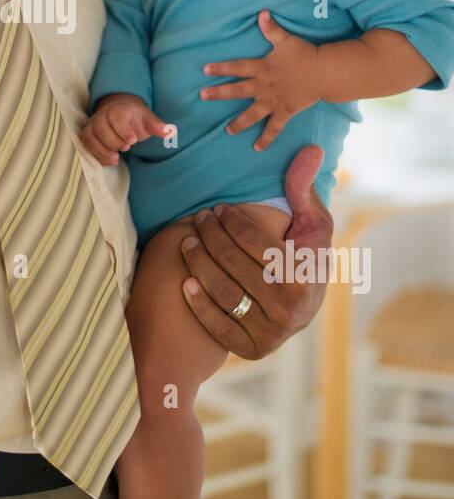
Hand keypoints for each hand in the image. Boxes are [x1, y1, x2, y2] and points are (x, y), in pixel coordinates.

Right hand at [81, 93, 173, 165]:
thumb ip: (158, 126)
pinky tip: (111, 161)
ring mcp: (93, 124)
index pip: (116, 116)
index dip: (123, 129)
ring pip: (90, 136)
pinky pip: (87, 145)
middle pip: (101, 127)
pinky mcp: (89, 134)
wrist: (122, 113)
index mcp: (119, 108)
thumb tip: (171, 132)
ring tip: (116, 159)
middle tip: (127, 148)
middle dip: (113, 141)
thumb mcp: (148, 120)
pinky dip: (97, 155)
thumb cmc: (135, 119)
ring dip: (102, 150)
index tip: (132, 141)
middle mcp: (102, 115)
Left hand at [177, 144, 333, 358]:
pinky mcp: (252, 349)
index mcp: (303, 274)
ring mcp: (270, 333)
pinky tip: (185, 280)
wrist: (306, 307)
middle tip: (197, 218)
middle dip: (209, 235)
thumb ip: (304, 188)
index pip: (253, 240)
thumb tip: (309, 149)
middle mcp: (288, 308)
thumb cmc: (306, 256)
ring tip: (186, 239)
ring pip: (220, 290)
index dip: (230, 221)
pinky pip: (217, 326)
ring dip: (196, 261)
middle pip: (231, 262)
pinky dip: (198, 304)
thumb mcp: (313, 223)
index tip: (217, 208)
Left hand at [200, 10, 320, 149]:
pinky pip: (274, 128)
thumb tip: (262, 13)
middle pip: (238, 91)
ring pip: (252, 114)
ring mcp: (274, 101)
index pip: (237, 67)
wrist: (324, 72)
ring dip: (239, 123)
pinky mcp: (285, 112)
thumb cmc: (305, 54)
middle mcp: (264, 86)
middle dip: (219, 94)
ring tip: (227, 131)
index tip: (205, 70)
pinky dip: (266, 138)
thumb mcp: (286, 40)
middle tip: (202, 97)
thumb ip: (272, 29)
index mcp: (262, 68)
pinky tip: (257, 148)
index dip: (221, 68)